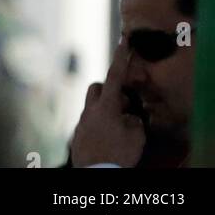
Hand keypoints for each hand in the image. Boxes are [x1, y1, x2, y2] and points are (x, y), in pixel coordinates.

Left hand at [70, 40, 145, 166]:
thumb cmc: (119, 154)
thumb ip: (134, 120)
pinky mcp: (77, 135)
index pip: (114, 76)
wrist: (96, 173)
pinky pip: (90, 124)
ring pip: (92, 107)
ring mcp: (81, 122)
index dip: (121, 58)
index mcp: (106, 106)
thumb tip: (129, 116)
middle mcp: (90, 110)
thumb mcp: (136, 136)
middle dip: (110, 91)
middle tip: (125, 106)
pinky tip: (108, 140)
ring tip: (119, 127)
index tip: (124, 41)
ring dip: (105, 111)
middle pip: (97, 88)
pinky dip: (100, 127)